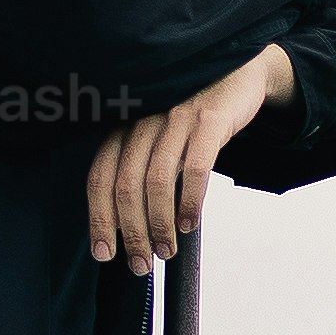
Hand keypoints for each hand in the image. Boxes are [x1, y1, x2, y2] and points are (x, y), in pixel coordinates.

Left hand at [84, 43, 293, 267]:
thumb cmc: (194, 114)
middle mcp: (143, 120)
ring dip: (159, 225)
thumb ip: (142, 168)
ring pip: (156, 181)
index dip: (98, 218)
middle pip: (125, 185)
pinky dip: (190, 202)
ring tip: (166, 250)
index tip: (104, 253)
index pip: (100, 177)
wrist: (237, 71)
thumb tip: (128, 224)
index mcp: (125, 126)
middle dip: (131, 232)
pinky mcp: (209, 119)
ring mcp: (175, 118)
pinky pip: (195, 168)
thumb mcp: (159, 135)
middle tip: (141, 263)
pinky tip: (189, 223)